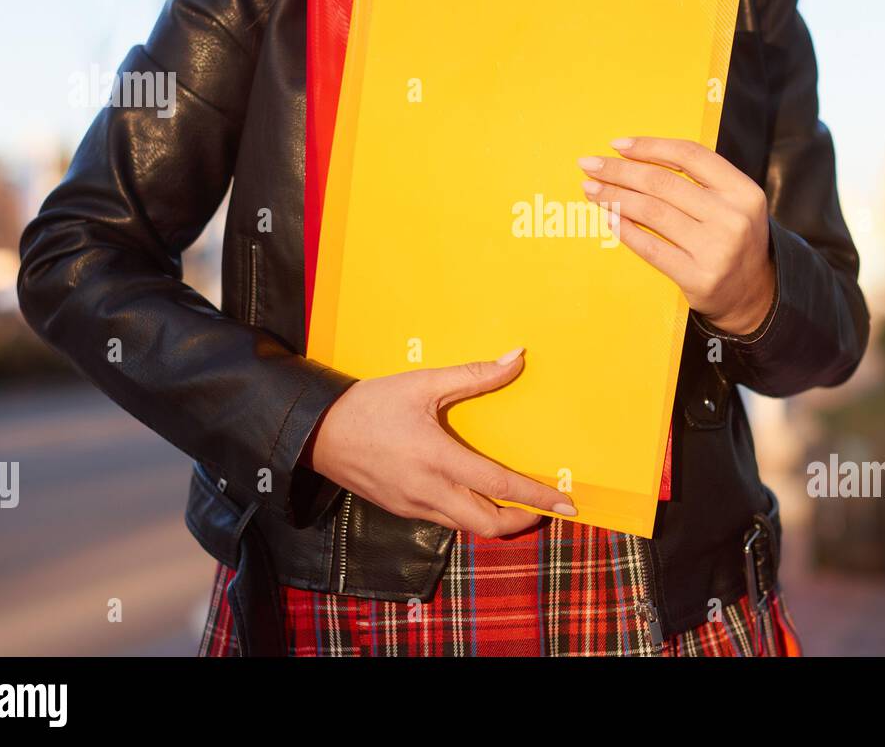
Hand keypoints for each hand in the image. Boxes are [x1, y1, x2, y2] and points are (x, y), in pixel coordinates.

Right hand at [306, 348, 574, 536]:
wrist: (316, 433)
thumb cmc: (370, 404)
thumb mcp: (422, 384)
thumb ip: (474, 375)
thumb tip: (516, 357)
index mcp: (438, 459)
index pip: (500, 486)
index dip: (537, 497)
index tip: (567, 502)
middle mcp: (430, 491)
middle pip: (488, 525)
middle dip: (522, 521)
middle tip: (544, 507)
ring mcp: (415, 506)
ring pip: (467, 527)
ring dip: (496, 521)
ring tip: (516, 504)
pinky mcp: (402, 511)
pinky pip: (445, 521)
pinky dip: (469, 515)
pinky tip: (475, 496)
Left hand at [579, 137, 774, 335]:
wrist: (755, 294)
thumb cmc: (732, 239)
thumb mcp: (733, 203)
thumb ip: (699, 179)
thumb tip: (635, 156)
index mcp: (743, 191)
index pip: (690, 155)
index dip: (650, 146)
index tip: (617, 144)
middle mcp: (732, 218)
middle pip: (662, 183)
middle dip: (619, 171)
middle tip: (590, 165)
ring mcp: (716, 250)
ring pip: (652, 212)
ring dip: (614, 197)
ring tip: (591, 190)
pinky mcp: (698, 278)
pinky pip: (651, 248)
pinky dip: (626, 230)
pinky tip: (608, 217)